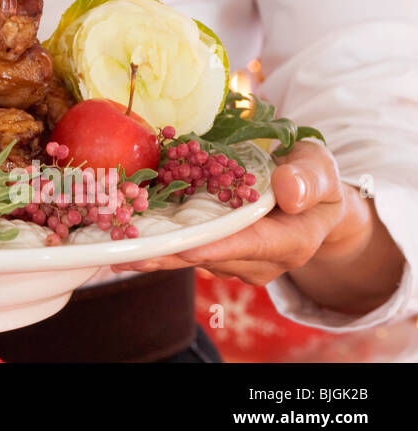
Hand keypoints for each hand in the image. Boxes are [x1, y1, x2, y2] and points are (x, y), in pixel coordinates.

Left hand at [112, 141, 402, 312]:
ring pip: (190, 258)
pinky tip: (119, 240)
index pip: (252, 245)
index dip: (218, 246)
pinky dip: (155, 244)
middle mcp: (262, 261)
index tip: (185, 246)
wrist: (308, 201)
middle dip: (169, 251)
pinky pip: (183, 250)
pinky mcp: (217, 255)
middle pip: (210, 256)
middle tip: (126, 247)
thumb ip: (308, 178)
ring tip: (112, 243)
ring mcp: (237, 262)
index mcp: (292, 241)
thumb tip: (287, 191)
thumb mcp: (319, 168)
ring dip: (154, 251)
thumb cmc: (311, 177)